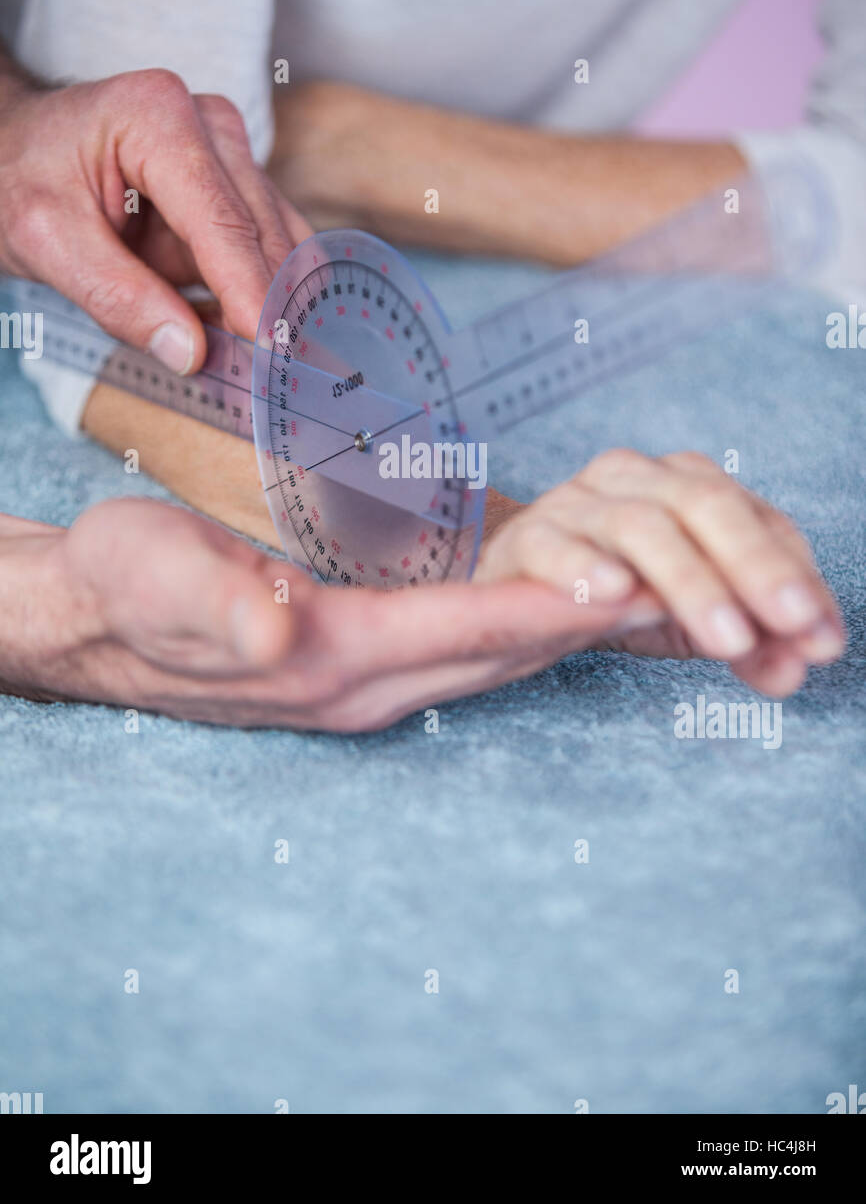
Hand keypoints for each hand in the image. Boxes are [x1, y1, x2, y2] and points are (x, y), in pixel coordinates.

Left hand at [0, 68, 311, 371]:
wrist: (11, 151)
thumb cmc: (18, 178)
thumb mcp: (46, 242)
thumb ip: (118, 297)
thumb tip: (190, 352)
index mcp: (157, 118)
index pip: (221, 221)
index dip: (250, 289)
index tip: (272, 344)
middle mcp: (208, 125)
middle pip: (258, 231)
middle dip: (262, 301)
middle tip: (267, 374)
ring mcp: (228, 151)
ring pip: (273, 243)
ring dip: (259, 299)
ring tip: (253, 360)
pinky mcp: (235, 183)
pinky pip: (262, 247)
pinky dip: (254, 292)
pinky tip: (240, 330)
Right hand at [0, 497, 670, 732]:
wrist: (98, 625)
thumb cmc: (128, 585)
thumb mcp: (156, 575)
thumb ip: (218, 601)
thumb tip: (275, 626)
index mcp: (327, 654)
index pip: (458, 627)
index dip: (542, 606)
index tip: (623, 588)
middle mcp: (364, 685)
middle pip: (499, 652)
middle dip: (589, 625)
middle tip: (678, 591)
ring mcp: (368, 688)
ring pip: (493, 660)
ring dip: (572, 633)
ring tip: (649, 598)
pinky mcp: (366, 674)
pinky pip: (469, 656)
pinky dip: (529, 632)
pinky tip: (564, 609)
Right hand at [474, 449, 845, 695]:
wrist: (517, 594)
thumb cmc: (617, 595)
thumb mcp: (695, 621)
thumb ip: (753, 642)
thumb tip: (798, 670)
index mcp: (689, 486)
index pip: (757, 520)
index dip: (794, 575)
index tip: (820, 635)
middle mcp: (637, 480)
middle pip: (703, 505)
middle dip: (754, 565)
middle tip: (790, 622)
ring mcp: (577, 504)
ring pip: (639, 524)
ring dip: (689, 580)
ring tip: (726, 635)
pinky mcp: (525, 539)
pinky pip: (552, 544)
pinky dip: (583, 565)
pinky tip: (614, 592)